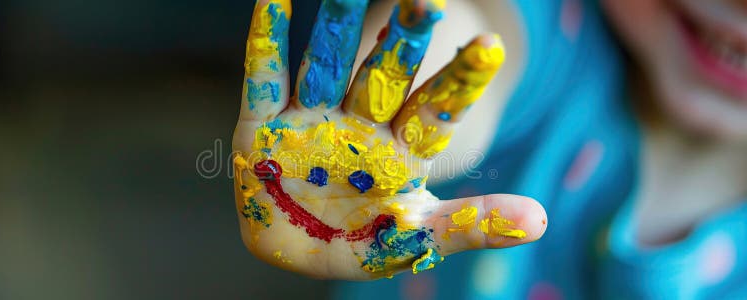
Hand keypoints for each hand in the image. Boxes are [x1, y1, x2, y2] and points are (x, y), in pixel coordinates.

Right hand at [232, 0, 546, 279]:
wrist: (298, 245)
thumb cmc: (363, 238)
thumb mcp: (414, 238)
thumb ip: (468, 226)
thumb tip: (540, 220)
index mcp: (400, 151)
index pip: (436, 110)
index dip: (460, 81)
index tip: (489, 47)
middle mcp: (359, 124)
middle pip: (385, 76)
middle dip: (405, 41)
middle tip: (429, 2)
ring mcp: (312, 120)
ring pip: (327, 66)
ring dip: (336, 28)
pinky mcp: (263, 125)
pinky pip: (264, 80)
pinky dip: (265, 44)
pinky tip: (272, 1)